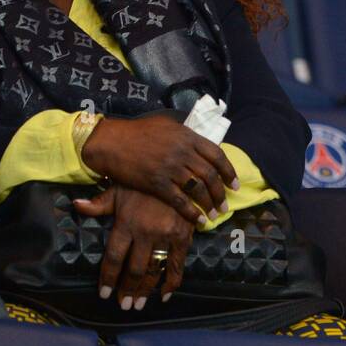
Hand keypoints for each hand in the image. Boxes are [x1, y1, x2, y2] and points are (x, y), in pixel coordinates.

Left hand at [74, 187, 193, 309]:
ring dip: (145, 291)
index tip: (105, 294)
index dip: (108, 279)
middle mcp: (145, 233)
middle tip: (124, 306)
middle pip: (134, 269)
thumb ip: (99, 203)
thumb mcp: (118, 188)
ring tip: (138, 305)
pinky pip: (177, 264)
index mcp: (126, 223)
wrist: (177, 170)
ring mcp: (165, 236)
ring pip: (153, 270)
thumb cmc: (143, 181)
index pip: (114, 258)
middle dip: (127, 290)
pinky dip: (172, 282)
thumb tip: (75, 205)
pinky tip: (164, 295)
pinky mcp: (183, 236)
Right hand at [81, 113, 236, 224]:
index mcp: (188, 136)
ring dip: (210, 204)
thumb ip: (186, 135)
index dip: (229, 172)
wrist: (110, 142)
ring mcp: (170, 168)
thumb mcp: (167, 125)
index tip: (234, 184)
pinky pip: (180, 201)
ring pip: (198, 189)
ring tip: (216, 214)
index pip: (217, 155)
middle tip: (226, 205)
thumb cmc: (138, 132)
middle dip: (221, 193)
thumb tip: (200, 144)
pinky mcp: (157, 183)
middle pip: (210, 175)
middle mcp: (183, 152)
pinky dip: (192, 213)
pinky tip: (199, 221)